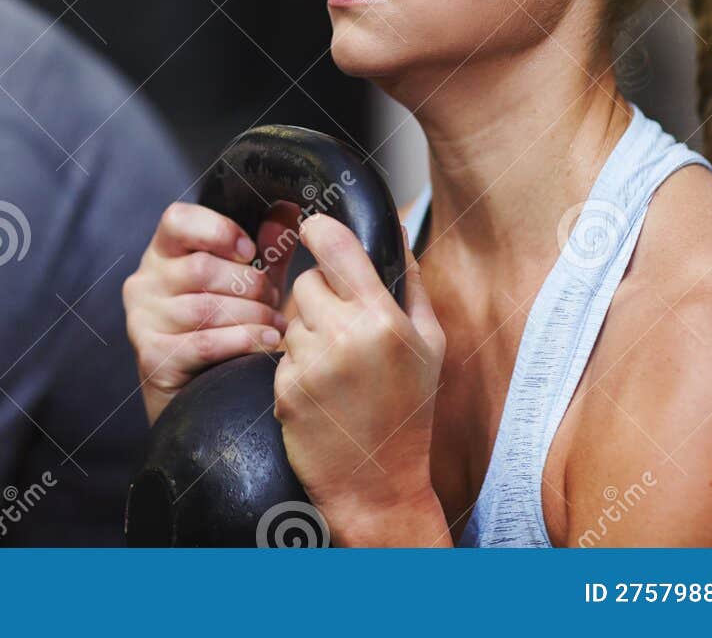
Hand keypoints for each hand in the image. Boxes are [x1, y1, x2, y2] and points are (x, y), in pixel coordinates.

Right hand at [123, 201, 302, 423]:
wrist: (203, 393)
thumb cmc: (227, 328)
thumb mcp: (249, 284)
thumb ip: (267, 249)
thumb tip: (288, 209)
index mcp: (163, 253)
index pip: (177, 220)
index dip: (218, 230)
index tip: (250, 252)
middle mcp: (144, 282)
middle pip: (201, 268)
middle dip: (249, 285)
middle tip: (274, 300)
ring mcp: (142, 319)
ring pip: (206, 308)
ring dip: (253, 316)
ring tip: (277, 326)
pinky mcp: (152, 355)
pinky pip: (205, 342)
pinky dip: (244, 341)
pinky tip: (267, 343)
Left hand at [274, 213, 446, 544]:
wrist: (377, 484)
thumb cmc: (408, 412)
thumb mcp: (430, 345)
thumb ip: (412, 285)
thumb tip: (399, 233)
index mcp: (384, 319)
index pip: (336, 245)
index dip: (319, 228)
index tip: (313, 227)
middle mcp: (345, 337)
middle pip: (306, 281)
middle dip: (318, 295)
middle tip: (340, 325)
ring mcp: (311, 364)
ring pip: (289, 317)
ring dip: (305, 331)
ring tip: (336, 365)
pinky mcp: (285, 389)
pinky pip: (281, 354)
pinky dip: (295, 365)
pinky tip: (321, 390)